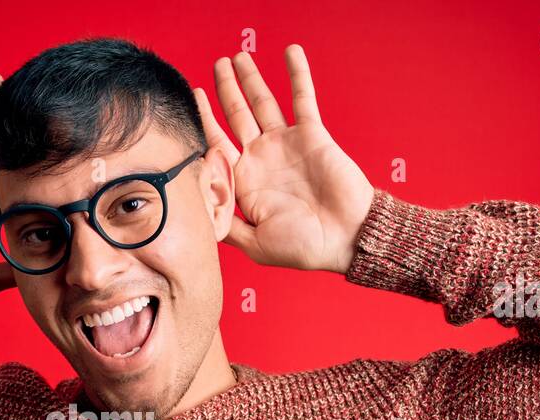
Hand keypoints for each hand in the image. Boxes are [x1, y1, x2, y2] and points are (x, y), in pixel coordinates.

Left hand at [195, 45, 373, 273]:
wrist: (347, 238)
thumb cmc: (304, 247)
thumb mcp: (255, 243)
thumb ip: (227, 227)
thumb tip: (199, 217)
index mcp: (245, 182)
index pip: (217, 144)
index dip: (204, 121)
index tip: (192, 98)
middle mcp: (263, 159)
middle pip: (237, 116)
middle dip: (225, 90)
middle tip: (216, 65)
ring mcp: (287, 144)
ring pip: (264, 102)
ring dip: (252, 79)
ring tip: (239, 56)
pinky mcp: (312, 134)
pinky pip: (303, 98)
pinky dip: (297, 74)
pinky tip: (291, 52)